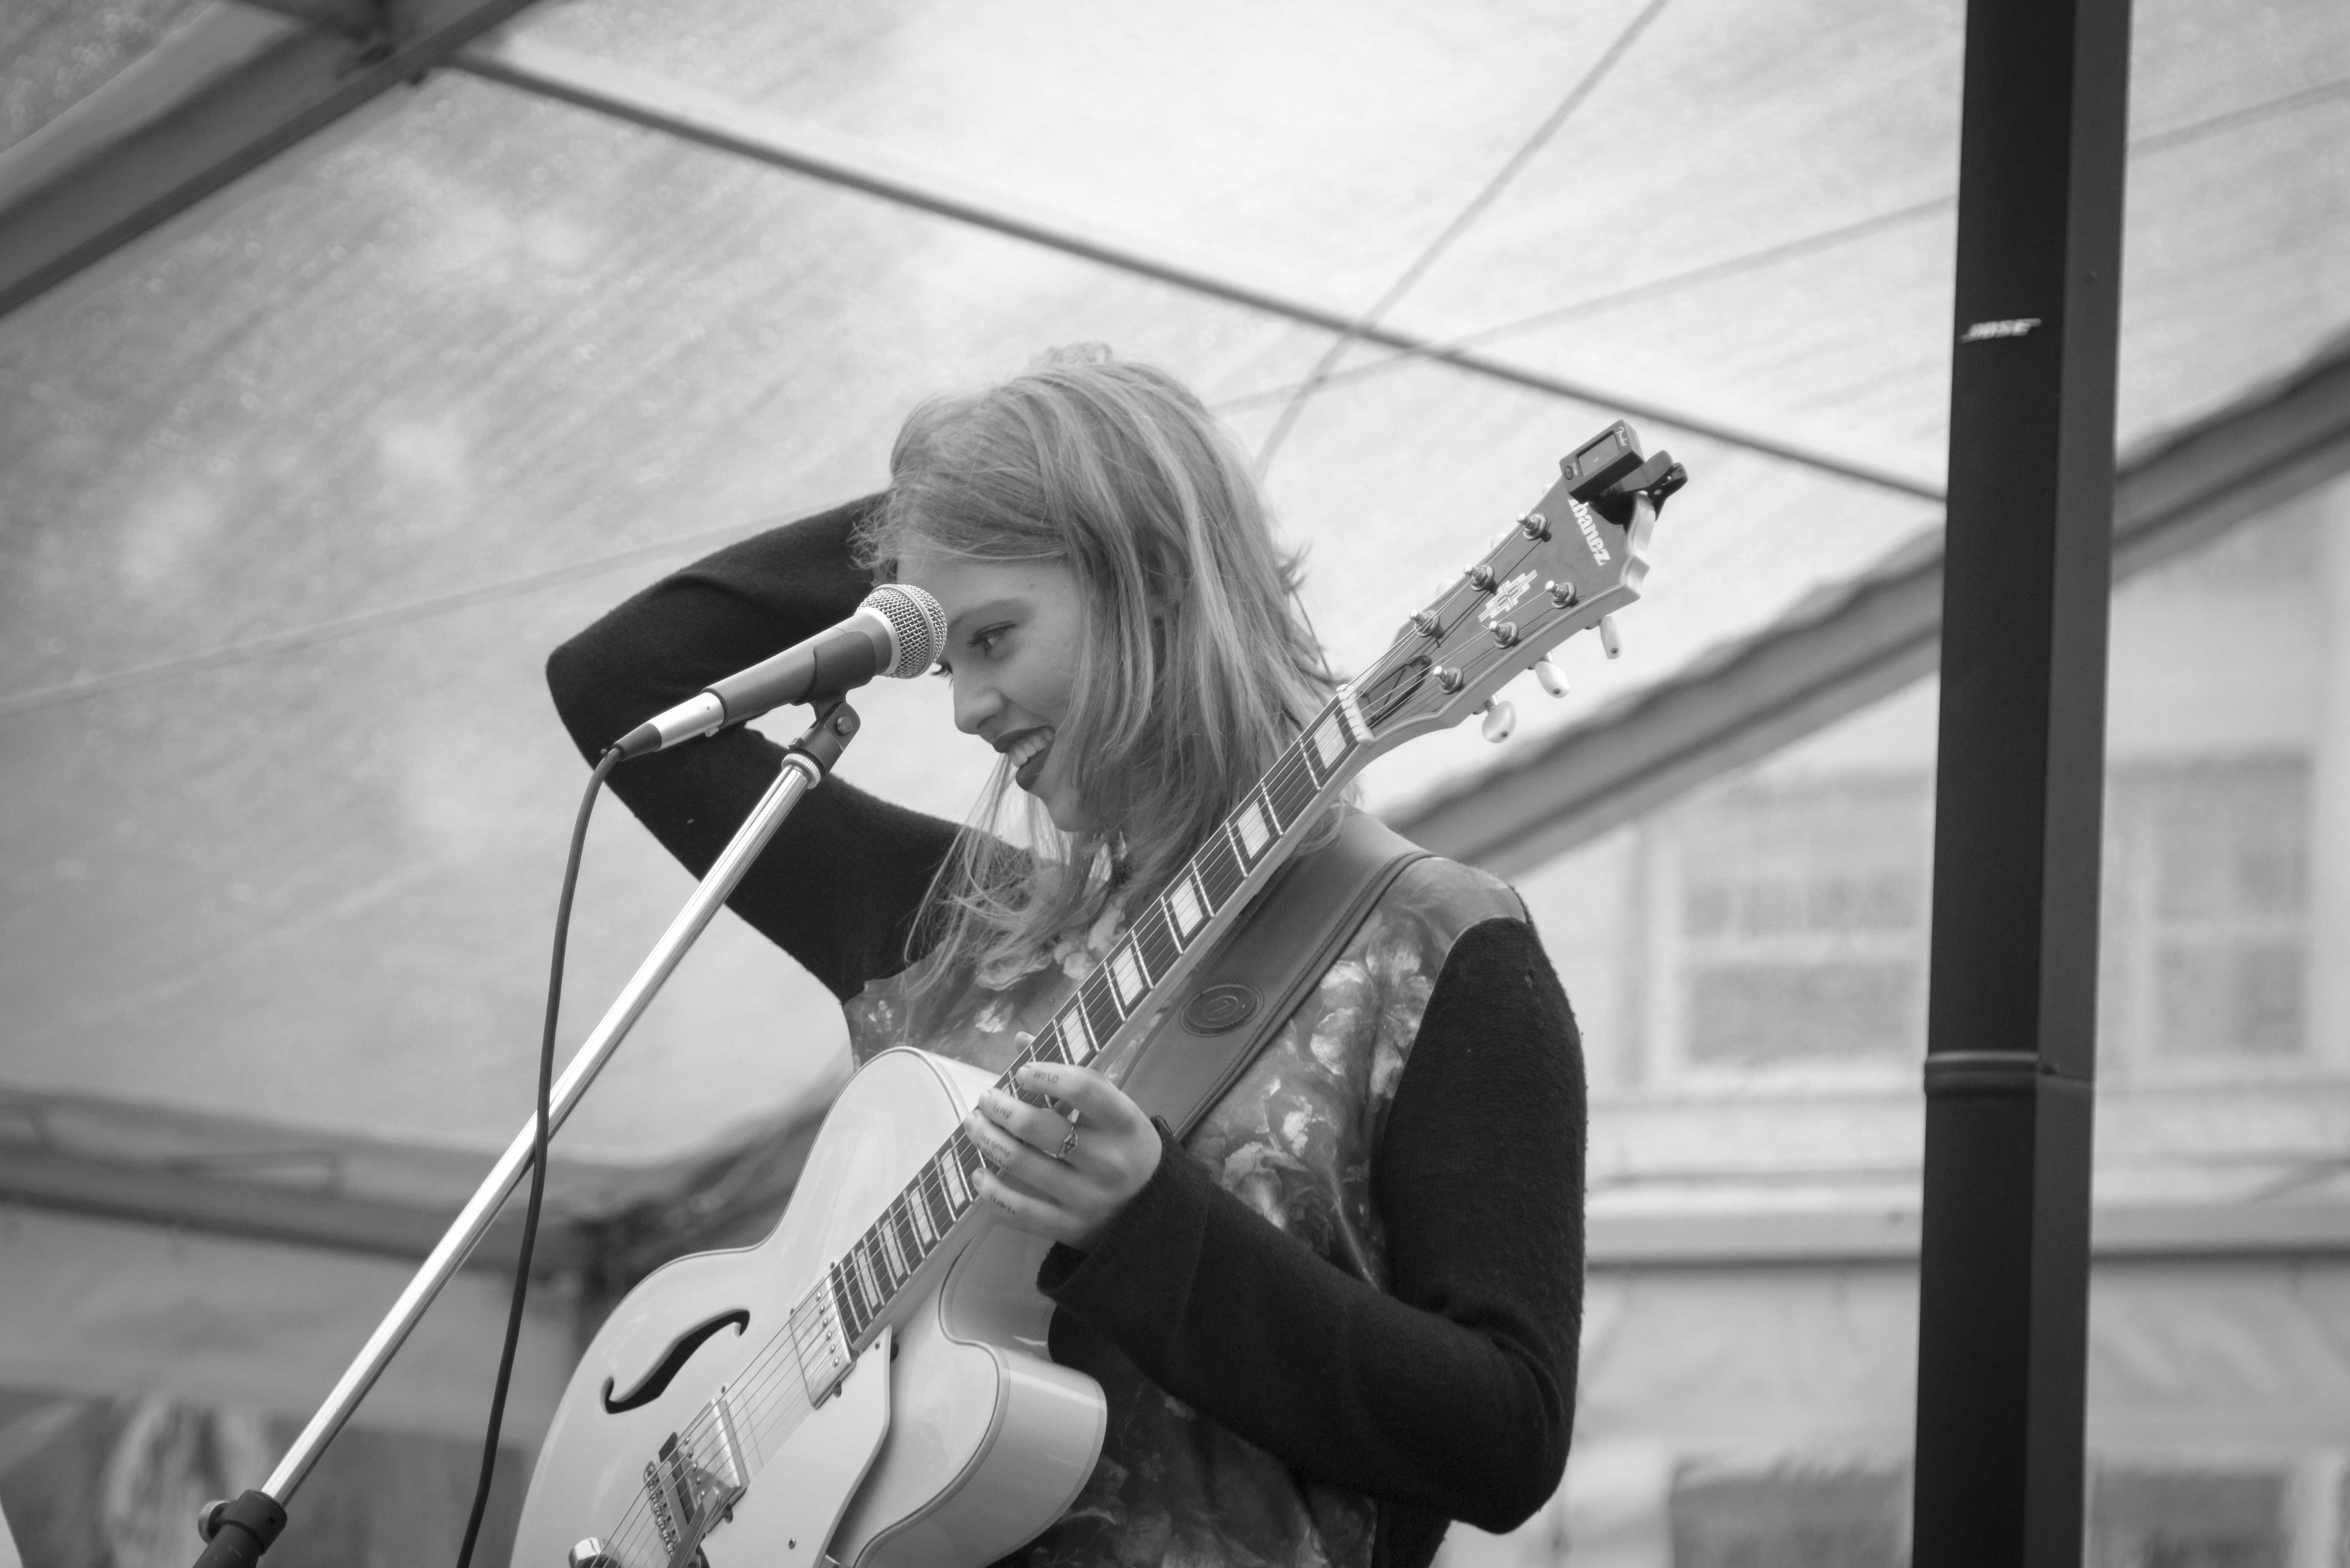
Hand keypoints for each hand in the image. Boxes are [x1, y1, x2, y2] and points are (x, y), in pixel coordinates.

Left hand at [962, 1061, 1162, 1249]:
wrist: (1152, 1212)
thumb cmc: (1126, 1147)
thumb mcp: (1116, 1110)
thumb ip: (1073, 1076)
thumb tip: (1021, 1040)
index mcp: (1125, 1125)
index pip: (1083, 1089)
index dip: (1046, 1073)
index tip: (1023, 1072)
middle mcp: (1107, 1162)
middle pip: (1039, 1127)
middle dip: (1001, 1108)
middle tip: (986, 1099)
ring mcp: (1086, 1198)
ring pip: (1021, 1163)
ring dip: (987, 1139)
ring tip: (974, 1125)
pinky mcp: (1068, 1227)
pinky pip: (1018, 1208)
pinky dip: (991, 1190)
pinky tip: (978, 1174)